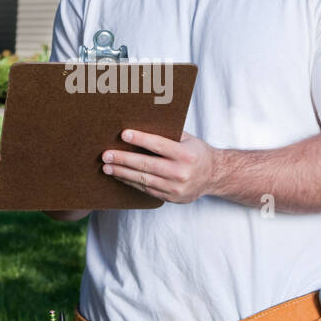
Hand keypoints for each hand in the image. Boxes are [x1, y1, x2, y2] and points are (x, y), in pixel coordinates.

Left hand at [101, 129, 217, 203]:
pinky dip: (131, 182)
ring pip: (143, 180)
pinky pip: (146, 190)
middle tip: (106, 155)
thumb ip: (168, 134)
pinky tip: (120, 176)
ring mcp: (176, 188)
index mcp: (186, 155)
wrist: (214, 177)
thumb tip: (141, 122)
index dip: (140, 139)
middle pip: (146, 165)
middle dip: (123, 159)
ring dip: (122, 173)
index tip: (123, 134)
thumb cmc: (197, 153)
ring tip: (107, 167)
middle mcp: (181, 173)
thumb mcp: (188, 139)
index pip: (159, 145)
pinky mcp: (171, 198)